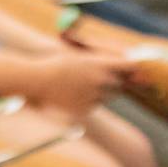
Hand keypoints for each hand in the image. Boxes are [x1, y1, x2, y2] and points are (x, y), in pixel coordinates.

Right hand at [7, 49, 126, 116]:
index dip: (131, 68)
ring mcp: (93, 96)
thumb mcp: (79, 57)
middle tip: (98, 80)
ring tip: (78, 86)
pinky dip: (87, 102)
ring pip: (106, 97)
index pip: (129, 66)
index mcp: (99, 64)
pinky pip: (94, 106)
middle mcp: (99, 81)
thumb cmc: (55, 64)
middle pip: (118, 85)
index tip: (131, 70)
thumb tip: (117, 66)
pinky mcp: (85, 110)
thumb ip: (100, 62)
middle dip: (112, 83)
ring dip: (99, 93)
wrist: (36, 80)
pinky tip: (71, 95)